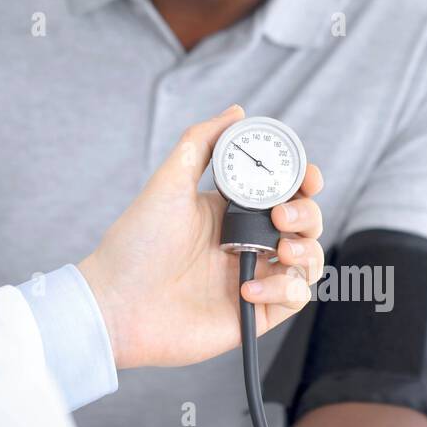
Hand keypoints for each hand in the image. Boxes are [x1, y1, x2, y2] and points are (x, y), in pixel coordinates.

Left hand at [77, 105, 325, 368]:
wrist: (117, 304)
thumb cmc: (135, 245)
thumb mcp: (169, 183)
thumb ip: (201, 143)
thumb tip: (236, 112)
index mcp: (232, 211)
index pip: (285, 191)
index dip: (304, 182)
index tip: (308, 178)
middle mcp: (248, 243)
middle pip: (305, 224)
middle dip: (307, 215)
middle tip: (282, 216)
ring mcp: (254, 277)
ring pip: (308, 262)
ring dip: (306, 252)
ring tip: (281, 251)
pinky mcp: (254, 314)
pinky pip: (293, 299)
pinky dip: (283, 290)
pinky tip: (248, 288)